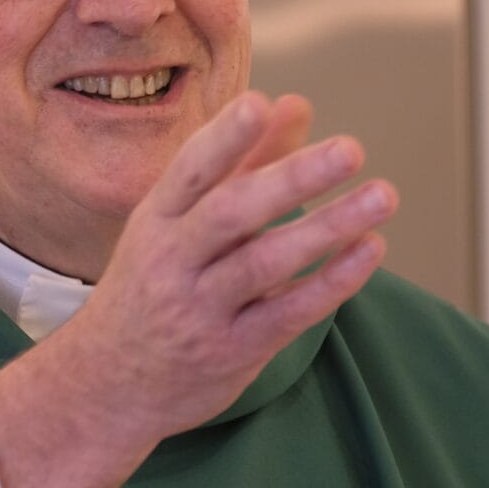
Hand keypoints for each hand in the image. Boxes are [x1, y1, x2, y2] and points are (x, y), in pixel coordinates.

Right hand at [61, 87, 396, 450]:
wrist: (107, 385)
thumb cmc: (153, 286)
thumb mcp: (178, 223)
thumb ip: (241, 163)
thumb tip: (293, 104)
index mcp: (155, 220)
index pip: (189, 171)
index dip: (223, 138)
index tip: (259, 103)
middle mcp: (172, 261)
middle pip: (232, 213)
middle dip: (292, 179)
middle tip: (350, 150)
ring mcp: (199, 309)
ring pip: (264, 263)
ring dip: (327, 228)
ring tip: (382, 196)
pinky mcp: (230, 351)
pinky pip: (287, 313)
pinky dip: (331, 282)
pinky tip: (369, 249)